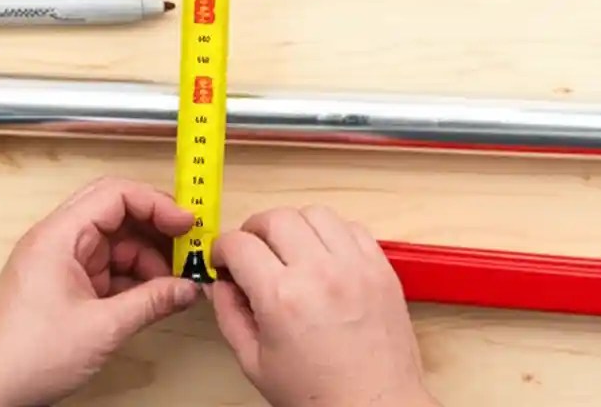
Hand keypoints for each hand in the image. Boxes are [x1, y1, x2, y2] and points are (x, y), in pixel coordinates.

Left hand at [0, 177, 200, 406]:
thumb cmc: (25, 356)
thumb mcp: (103, 328)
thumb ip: (151, 302)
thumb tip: (188, 287)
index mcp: (58, 236)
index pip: (114, 194)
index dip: (155, 204)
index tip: (187, 224)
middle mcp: (57, 241)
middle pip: (115, 212)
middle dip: (155, 227)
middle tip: (188, 246)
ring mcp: (60, 262)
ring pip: (114, 242)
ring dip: (147, 257)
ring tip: (176, 281)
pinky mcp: (64, 284)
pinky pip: (106, 266)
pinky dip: (132, 277)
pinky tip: (154, 295)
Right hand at [209, 206, 434, 406]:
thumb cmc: (318, 396)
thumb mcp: (254, 362)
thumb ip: (229, 314)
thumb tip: (219, 282)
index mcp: (282, 297)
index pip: (239, 243)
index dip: (222, 249)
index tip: (223, 260)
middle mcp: (319, 273)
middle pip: (275, 217)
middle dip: (254, 230)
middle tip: (252, 252)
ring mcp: (355, 266)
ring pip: (315, 212)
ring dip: (294, 225)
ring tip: (290, 251)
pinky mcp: (381, 268)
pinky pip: (351, 227)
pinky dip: (331, 233)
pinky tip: (324, 256)